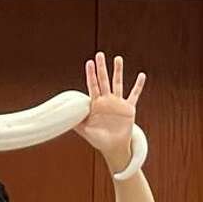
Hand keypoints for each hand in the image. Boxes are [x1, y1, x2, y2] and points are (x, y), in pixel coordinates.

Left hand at [74, 52, 144, 167]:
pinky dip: (138, 86)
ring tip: (117, 58)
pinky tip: (141, 75)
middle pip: (103, 80)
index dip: (91, 75)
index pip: (92, 86)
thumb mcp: (85, 131)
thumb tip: (61, 119)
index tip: (89, 62)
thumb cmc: (98, 139)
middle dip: (101, 68)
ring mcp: (118, 103)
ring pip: (118, 84)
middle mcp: (106, 100)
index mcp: (95, 104)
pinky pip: (134, 95)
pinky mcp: (129, 108)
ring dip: (118, 71)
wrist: (113, 147)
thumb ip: (76, 123)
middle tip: (99, 54)